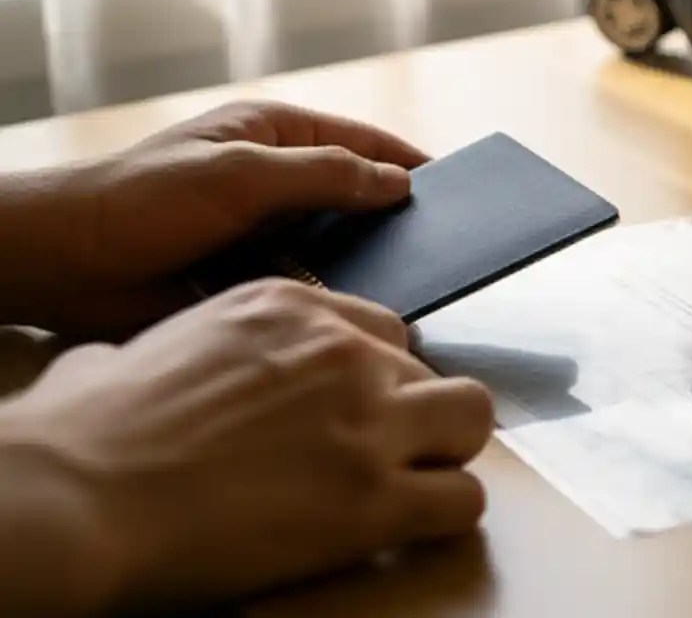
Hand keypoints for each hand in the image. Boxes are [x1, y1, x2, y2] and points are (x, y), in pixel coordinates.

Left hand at [0, 101, 428, 335]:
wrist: (66, 266)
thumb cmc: (144, 199)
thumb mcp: (243, 174)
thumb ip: (324, 175)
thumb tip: (400, 182)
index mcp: (276, 138)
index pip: (364, 143)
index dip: (413, 163)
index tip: (466, 190)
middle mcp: (278, 185)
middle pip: (358, 199)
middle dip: (400, 223)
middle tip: (457, 251)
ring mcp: (268, 236)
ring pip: (339, 251)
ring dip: (371, 269)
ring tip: (425, 292)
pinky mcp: (254, 284)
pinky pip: (312, 290)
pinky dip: (338, 304)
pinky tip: (370, 324)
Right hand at [0, 278, 492, 615]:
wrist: (78, 495)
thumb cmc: (84, 432)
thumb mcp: (128, 352)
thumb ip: (166, 350)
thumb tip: (118, 367)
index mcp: (287, 308)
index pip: (382, 328)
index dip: (375, 375)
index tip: (360, 407)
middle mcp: (342, 352)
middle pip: (429, 369)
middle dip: (412, 413)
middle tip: (381, 453)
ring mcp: (367, 421)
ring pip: (472, 415)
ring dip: (448, 450)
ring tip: (412, 483)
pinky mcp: (375, 498)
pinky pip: (463, 498)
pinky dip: (447, 514)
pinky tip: (414, 525)